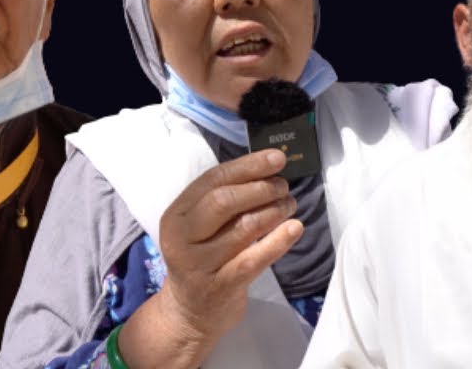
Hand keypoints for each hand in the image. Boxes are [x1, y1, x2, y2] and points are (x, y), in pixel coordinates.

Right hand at [119, 149, 302, 367]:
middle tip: (283, 186)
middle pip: (223, 201)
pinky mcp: (220, 287)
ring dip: (274, 211)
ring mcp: (199, 265)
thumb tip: (268, 169)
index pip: (213, 180)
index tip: (277, 158)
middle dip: (260, 188)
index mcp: (176, 214)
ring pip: (242, 228)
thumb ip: (226, 199)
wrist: (191, 313)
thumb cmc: (204, 258)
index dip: (248, 166)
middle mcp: (182, 238)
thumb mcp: (201, 227)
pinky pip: (254, 259)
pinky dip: (278, 241)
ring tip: (289, 204)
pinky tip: (294, 228)